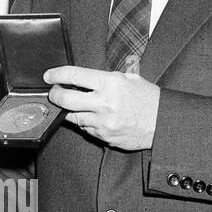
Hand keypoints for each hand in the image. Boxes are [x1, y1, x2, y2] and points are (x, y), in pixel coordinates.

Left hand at [44, 64, 160, 150]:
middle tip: (54, 92)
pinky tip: (93, 117)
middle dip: (54, 95)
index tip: (48, 76)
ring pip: (73, 117)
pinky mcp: (104, 136)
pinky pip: (86, 129)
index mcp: (110, 83)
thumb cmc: (148, 99)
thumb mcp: (130, 79)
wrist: (163, 123)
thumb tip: (82, 78)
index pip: (74, 75)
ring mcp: (103, 122)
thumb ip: (106, 77)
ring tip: (77, 105)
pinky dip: (86, 122)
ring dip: (70, 111)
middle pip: (65, 99)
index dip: (57, 75)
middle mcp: (104, 103)